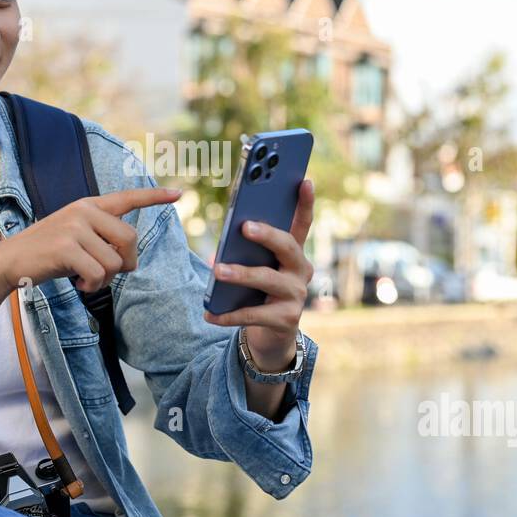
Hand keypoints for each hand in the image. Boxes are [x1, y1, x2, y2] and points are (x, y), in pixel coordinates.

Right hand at [0, 185, 182, 292]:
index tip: (178, 194)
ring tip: (87, 279)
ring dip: (105, 279)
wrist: (10, 261)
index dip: (153, 198)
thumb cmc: (48, 253)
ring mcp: (75, 227)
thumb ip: (101, 237)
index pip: (127, 197)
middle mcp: (84, 211)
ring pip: (115, 261)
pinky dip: (93, 286)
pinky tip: (80, 285)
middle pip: (130, 238)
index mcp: (88, 205)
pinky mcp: (67, 247)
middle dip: (126, 263)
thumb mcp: (75, 235)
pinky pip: (99, 273)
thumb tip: (128, 258)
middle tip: (107, 274)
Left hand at [203, 178, 314, 370]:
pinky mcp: (286, 320)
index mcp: (294, 253)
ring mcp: (296, 296)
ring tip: (217, 271)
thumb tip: (228, 240)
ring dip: (241, 274)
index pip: (303, 223)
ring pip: (268, 280)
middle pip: (288, 247)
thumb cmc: (259, 293)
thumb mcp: (257, 268)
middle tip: (244, 226)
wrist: (271, 336)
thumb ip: (249, 251)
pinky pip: (254, 314)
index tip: (305, 180)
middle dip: (267, 235)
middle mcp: (301, 271)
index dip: (305, 202)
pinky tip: (210, 313)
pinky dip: (229, 315)